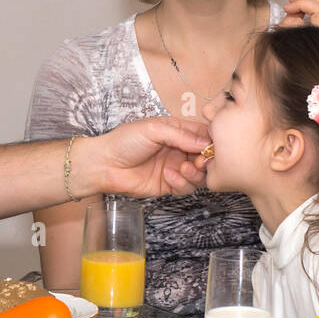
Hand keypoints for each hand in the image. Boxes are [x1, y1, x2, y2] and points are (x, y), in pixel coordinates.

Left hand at [93, 117, 210, 197]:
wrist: (103, 164)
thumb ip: (180, 135)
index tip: (215, 145)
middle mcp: (177, 149)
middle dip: (207, 160)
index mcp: (175, 131)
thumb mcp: (152, 129)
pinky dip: (182, 183)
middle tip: (201, 161)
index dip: (212, 140)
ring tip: (183, 167)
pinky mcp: (168, 185)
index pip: (203, 134)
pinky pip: (186, 188)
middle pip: (205, 157)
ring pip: (199, 175)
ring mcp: (174, 168)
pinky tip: (168, 175)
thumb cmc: (123, 141)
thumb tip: (205, 143)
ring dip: (196, 172)